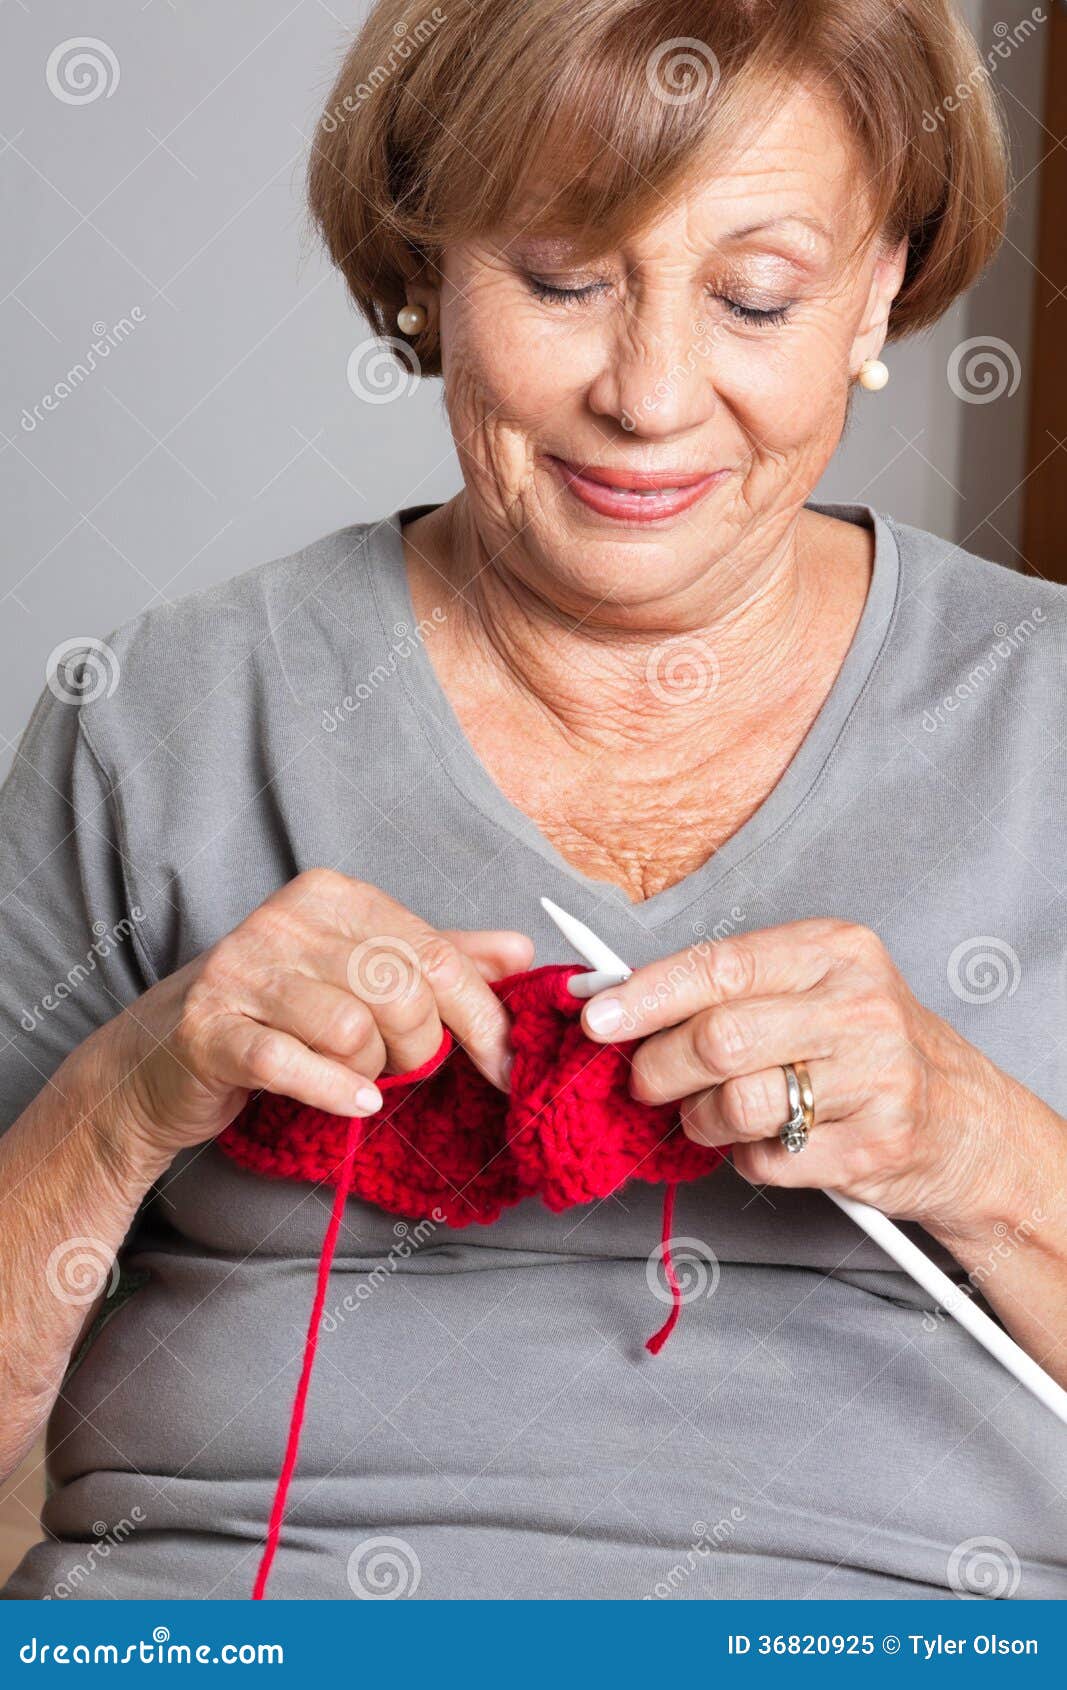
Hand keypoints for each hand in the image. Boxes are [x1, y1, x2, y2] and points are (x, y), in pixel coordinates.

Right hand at [111, 869, 533, 1159]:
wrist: (167, 1058)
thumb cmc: (281, 1013)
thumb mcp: (363, 974)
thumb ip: (440, 959)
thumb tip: (521, 950)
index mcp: (332, 895)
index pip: (433, 951)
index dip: (482, 1016)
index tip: (507, 1065)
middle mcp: (285, 919)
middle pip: (397, 990)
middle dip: (419, 1047)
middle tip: (404, 1069)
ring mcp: (241, 971)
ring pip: (351, 1029)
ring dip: (370, 1070)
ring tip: (356, 1075)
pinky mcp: (209, 1027)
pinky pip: (292, 1063)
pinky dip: (334, 1091)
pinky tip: (353, 1102)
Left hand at [578, 918, 1036, 1238]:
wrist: (965, 1121)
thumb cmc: (861, 1047)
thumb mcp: (808, 989)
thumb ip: (724, 989)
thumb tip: (616, 998)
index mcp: (832, 950)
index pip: (718, 965)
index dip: (646, 996)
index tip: (596, 1019)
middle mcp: (861, 1005)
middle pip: (719, 1040)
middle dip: (660, 1070)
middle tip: (645, 1083)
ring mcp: (877, 1076)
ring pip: (737, 1105)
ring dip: (701, 1122)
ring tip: (711, 1117)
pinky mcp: (879, 1145)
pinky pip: (768, 1160)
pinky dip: (748, 1160)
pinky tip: (769, 1142)